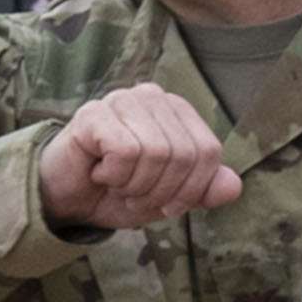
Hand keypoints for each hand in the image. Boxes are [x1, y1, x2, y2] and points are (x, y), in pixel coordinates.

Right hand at [40, 86, 240, 230]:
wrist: (68, 199)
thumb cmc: (119, 191)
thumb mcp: (169, 198)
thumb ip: (203, 191)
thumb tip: (233, 186)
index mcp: (177, 111)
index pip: (209, 151)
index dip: (192, 189)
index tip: (167, 204)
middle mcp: (152, 97)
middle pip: (183, 154)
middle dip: (160, 191)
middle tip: (134, 195)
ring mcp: (122, 101)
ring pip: (155, 152)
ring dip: (135, 186)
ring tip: (117, 184)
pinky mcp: (95, 113)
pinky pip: (126, 151)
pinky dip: (116, 176)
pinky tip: (100, 172)